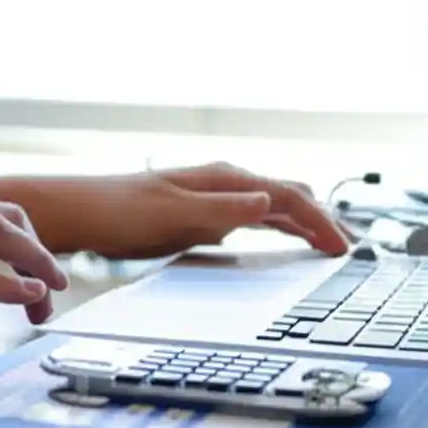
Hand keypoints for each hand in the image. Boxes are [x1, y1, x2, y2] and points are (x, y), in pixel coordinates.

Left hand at [65, 162, 349, 258]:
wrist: (79, 213)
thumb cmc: (120, 213)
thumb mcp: (174, 214)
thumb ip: (223, 210)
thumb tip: (269, 201)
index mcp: (224, 180)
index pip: (288, 197)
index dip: (320, 221)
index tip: (343, 246)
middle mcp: (224, 183)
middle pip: (288, 197)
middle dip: (321, 219)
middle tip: (348, 246)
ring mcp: (213, 197)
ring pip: (273, 206)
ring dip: (303, 223)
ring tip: (328, 243)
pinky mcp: (201, 213)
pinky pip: (253, 217)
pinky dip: (278, 227)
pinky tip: (282, 237)